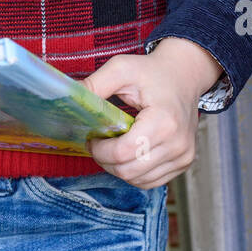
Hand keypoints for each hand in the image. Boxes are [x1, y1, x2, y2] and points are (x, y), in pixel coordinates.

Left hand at [81, 39, 222, 187]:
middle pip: (129, 171)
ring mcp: (183, 156)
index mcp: (164, 121)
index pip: (123, 152)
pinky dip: (134, 172)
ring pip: (138, 180)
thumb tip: (67, 98)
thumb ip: (94, 85)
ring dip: (118, 168)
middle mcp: (178, 144)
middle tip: (98, 143)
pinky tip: (128, 154)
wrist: (185, 75)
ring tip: (112, 147)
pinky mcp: (184, 162)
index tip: (92, 137)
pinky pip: (151, 181)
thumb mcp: (121, 69)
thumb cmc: (153, 71)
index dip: (100, 150)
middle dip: (105, 160)